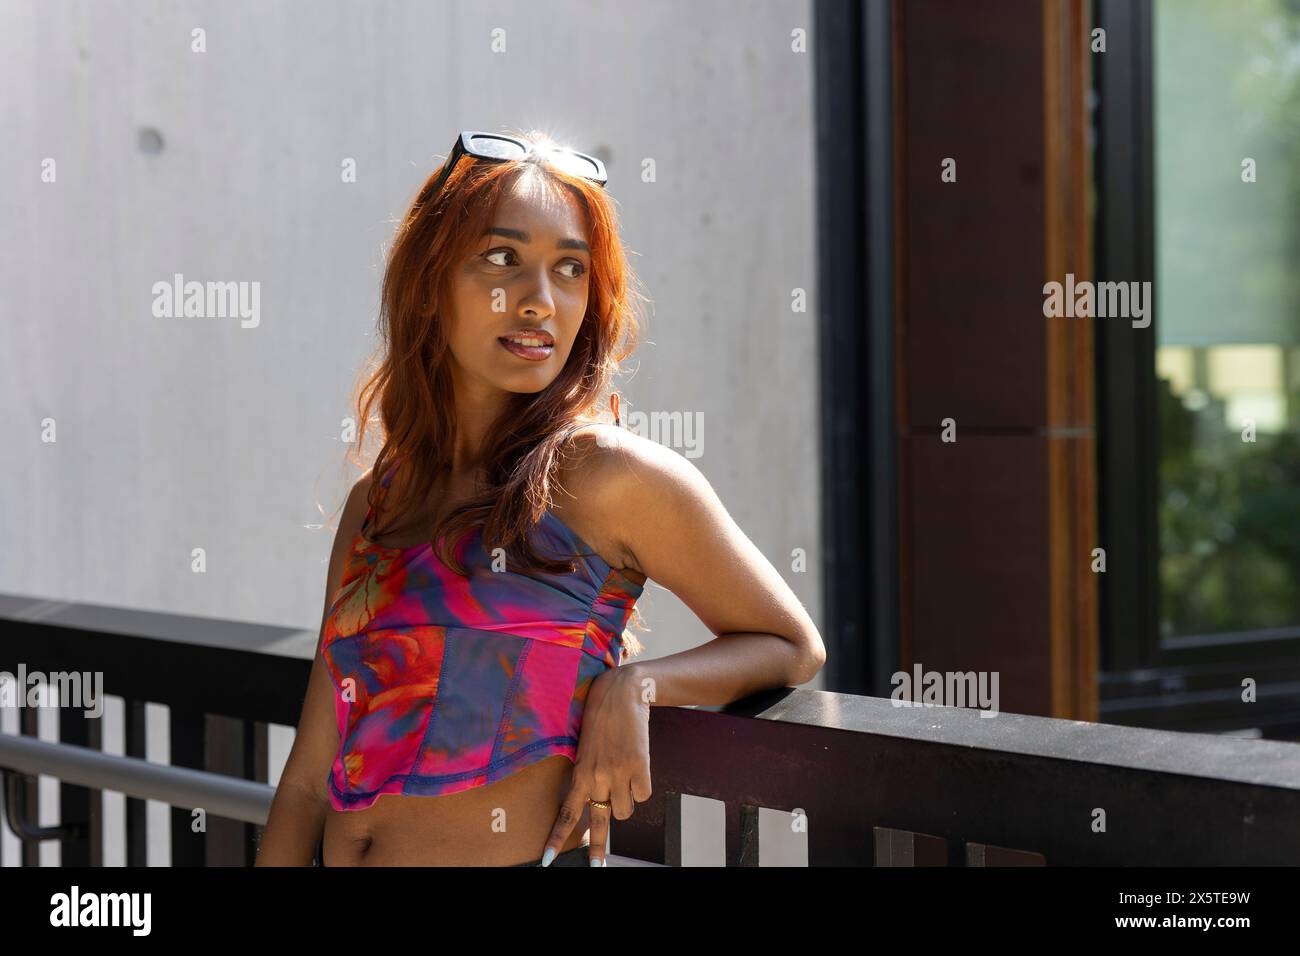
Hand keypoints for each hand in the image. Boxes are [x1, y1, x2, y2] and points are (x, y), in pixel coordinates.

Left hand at [540, 665, 650, 865]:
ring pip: (626, 810)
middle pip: (602, 822)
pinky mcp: (640, 766)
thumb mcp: (585, 746)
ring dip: (626, 800)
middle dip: (599, 848)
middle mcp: (598, 777)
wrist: (622, 692)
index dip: (556, 839)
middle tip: (597, 866)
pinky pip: (645, 795)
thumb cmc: (600, 716)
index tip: (546, 861)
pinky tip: (638, 767)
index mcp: (580, 772)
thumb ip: (588, 772)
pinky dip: (643, 786)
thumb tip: (598, 798)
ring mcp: (620, 773)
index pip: (567, 813)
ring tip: (624, 776)